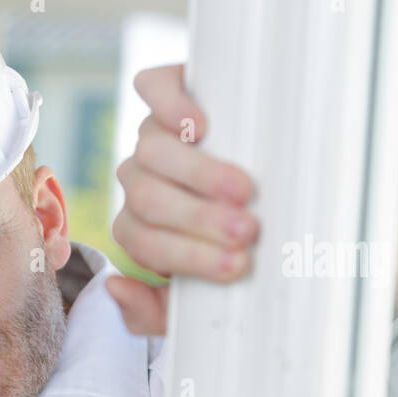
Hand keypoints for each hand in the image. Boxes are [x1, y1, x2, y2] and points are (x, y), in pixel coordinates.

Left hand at [109, 62, 259, 334]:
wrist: (281, 160)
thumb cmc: (244, 238)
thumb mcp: (205, 287)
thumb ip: (156, 310)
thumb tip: (116, 288)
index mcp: (142, 223)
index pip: (142, 241)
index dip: (185, 255)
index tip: (238, 267)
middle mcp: (141, 178)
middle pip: (146, 198)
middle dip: (197, 220)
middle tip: (247, 231)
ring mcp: (154, 132)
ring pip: (151, 150)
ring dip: (197, 175)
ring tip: (245, 190)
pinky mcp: (171, 87)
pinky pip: (152, 88)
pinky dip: (171, 104)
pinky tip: (202, 126)